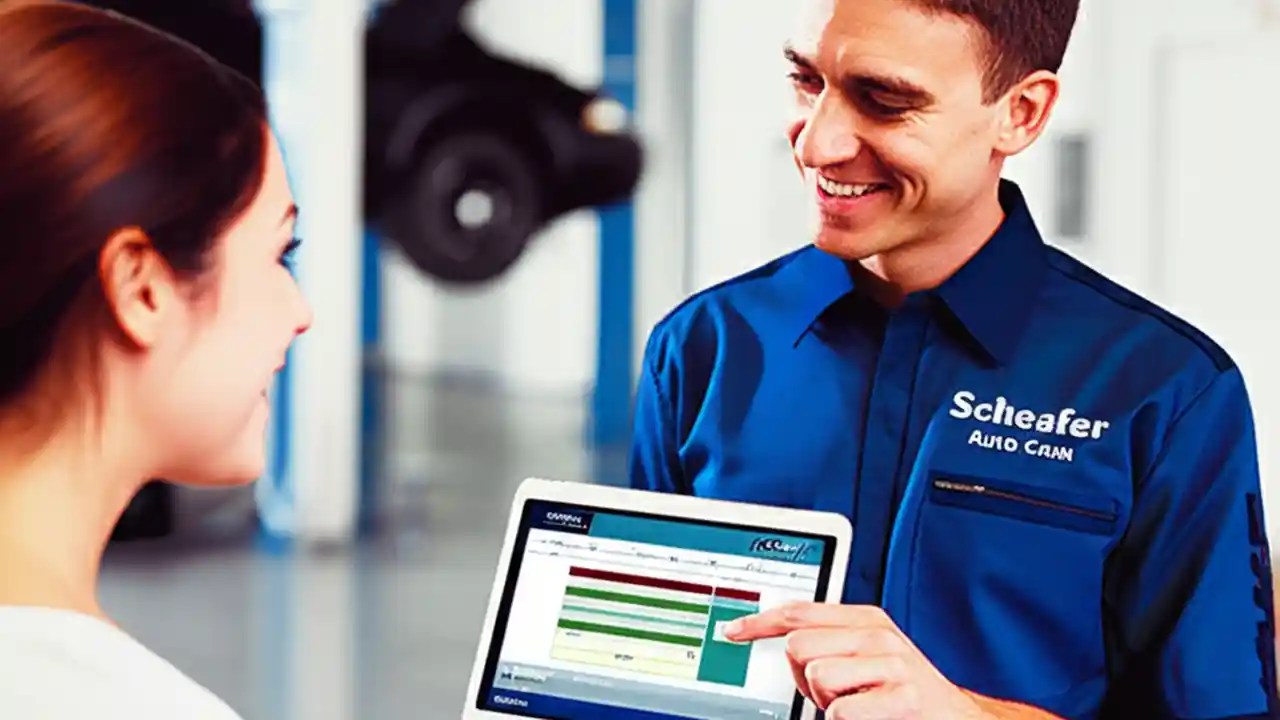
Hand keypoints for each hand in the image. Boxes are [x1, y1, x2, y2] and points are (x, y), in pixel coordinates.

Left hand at [722, 602, 1057, 719]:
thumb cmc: (904, 695)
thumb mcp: (870, 658)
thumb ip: (831, 643)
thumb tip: (782, 640)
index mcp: (868, 621)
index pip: (800, 612)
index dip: (760, 622)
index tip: (732, 631)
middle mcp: (879, 636)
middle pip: (799, 645)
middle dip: (804, 678)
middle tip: (834, 695)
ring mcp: (892, 665)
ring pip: (817, 677)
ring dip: (827, 703)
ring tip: (857, 707)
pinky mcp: (902, 698)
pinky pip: (839, 712)